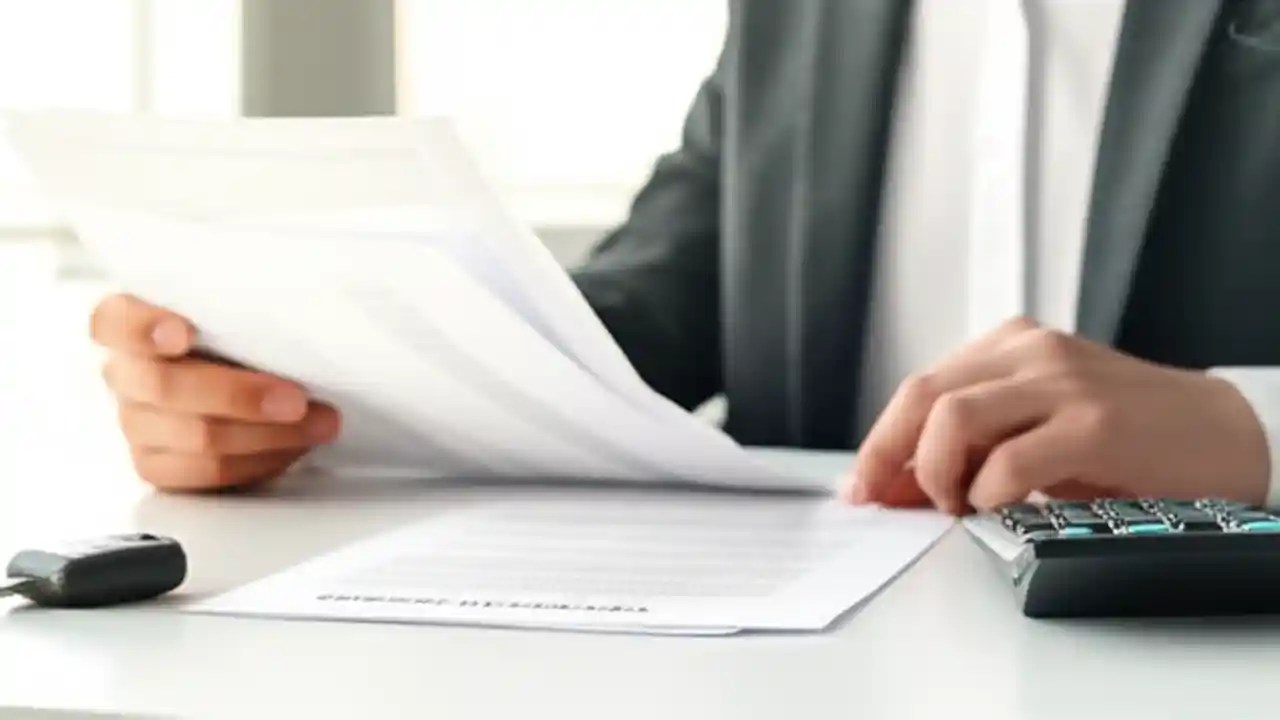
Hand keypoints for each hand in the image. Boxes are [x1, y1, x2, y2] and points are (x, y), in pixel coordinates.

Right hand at [91, 294, 340, 490]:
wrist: (243, 376)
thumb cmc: (238, 331)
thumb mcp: (236, 306)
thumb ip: (242, 307)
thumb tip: (300, 309)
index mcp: (128, 322)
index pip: (115, 322)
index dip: (143, 329)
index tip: (183, 334)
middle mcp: (126, 373)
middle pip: (166, 388)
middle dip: (241, 396)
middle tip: (297, 399)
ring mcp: (137, 423)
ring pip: (197, 437)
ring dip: (268, 434)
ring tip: (320, 423)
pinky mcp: (158, 465)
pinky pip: (207, 473)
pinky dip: (260, 462)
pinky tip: (294, 447)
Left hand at [844, 318, 1269, 514]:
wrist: (1223, 434)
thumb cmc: (1126, 437)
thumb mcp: (1038, 426)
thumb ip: (975, 441)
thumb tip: (900, 483)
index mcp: (1010, 346)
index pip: (919, 389)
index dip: (880, 442)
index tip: (861, 487)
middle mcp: (1029, 352)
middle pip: (921, 396)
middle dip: (888, 457)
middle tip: (887, 504)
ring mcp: (1062, 382)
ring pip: (952, 419)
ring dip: (937, 474)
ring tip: (958, 506)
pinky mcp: (1094, 423)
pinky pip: (1008, 461)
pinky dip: (988, 493)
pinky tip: (1000, 506)